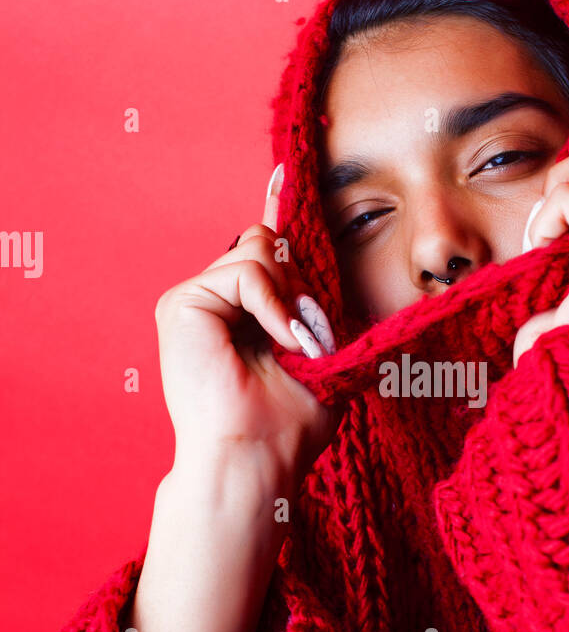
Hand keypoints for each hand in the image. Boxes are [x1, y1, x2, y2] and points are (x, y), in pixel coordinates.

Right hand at [154, 170, 340, 504]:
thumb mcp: (319, 352)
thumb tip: (324, 263)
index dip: (273, 209)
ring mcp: (192, 301)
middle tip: (308, 340)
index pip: (259, 251)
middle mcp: (211, 302)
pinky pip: (245, 271)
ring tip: (293, 346)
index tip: (283, 172)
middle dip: (299, 285)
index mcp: (239, 313)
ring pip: (257, 251)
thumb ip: (314, 306)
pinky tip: (279, 340)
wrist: (256, 459)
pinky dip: (271, 304)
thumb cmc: (290, 424)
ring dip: (288, 298)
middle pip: (266, 244)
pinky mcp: (181, 304)